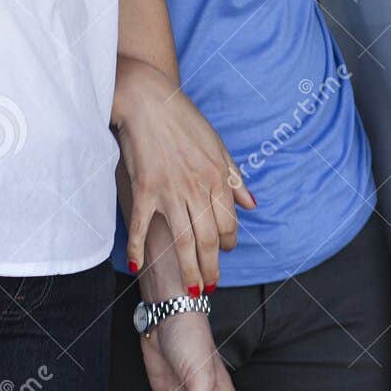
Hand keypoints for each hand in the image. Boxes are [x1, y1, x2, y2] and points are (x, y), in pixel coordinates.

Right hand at [113, 56, 253, 289]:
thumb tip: (252, 205)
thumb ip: (235, 179)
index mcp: (216, 178)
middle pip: (208, 239)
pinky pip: (141, 225)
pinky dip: (138, 247)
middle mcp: (196, 189)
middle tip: (209, 289)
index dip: (228, 243)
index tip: (223, 253)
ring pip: (182, 241)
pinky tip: (138, 265)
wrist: (149, 100)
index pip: (228, 223)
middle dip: (211, 269)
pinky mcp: (144, 189)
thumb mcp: (218, 146)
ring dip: (187, 270)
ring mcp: (169, 191)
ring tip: (190, 290)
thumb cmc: (184, 119)